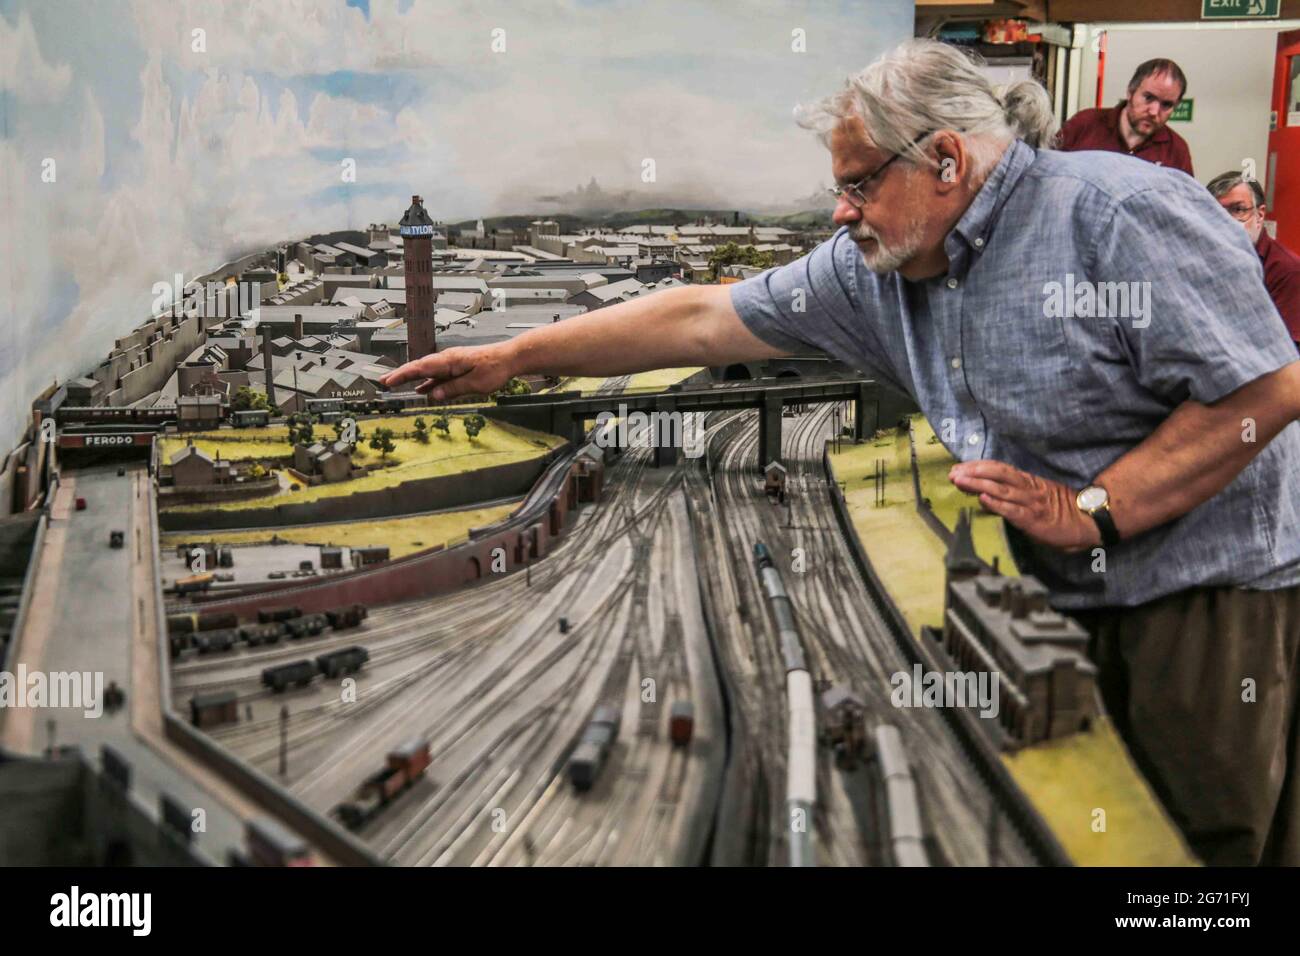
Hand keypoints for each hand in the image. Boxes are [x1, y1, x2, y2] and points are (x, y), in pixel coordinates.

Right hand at [379, 345, 514, 400]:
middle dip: (401, 375)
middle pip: (419, 367)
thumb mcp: (475, 383)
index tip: (388, 381)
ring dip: (412, 378)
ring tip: (395, 385)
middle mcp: (448, 359)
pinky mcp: (458, 368)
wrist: (510, 357)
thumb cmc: (495, 367)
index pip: (420, 368)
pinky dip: (428, 383)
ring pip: (427, 372)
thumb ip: (453, 389)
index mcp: (449, 361)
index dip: (402, 375)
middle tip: (384, 382)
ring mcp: (452, 363)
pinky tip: (422, 391)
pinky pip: (438, 376)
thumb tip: (433, 395)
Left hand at [948, 459, 1100, 552]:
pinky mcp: (1035, 520)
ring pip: (1001, 490)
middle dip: (972, 472)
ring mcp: (1031, 503)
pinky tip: (983, 500)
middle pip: (997, 475)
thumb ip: (1015, 494)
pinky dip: (998, 505)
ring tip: (960, 481)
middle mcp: (1028, 489)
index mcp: (1028, 481)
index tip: (958, 467)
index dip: (977, 466)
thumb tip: (987, 494)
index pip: (998, 469)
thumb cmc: (1062, 510)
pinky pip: (1014, 511)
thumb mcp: (1037, 496)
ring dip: (978, 485)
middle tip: (953, 473)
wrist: (1090, 520)